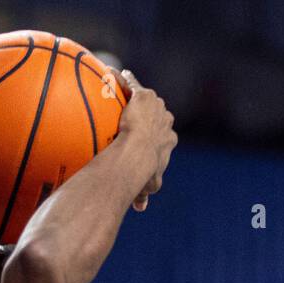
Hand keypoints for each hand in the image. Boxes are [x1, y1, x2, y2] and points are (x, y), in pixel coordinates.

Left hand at [114, 69, 176, 210]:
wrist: (136, 154)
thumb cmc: (140, 172)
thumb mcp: (147, 184)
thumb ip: (144, 193)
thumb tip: (141, 208)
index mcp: (168, 140)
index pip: (164, 136)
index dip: (155, 137)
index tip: (146, 139)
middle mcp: (167, 120)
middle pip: (158, 116)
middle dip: (151, 116)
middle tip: (136, 118)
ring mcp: (156, 107)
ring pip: (146, 100)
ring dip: (138, 97)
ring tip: (127, 93)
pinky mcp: (144, 96)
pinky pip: (132, 86)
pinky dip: (125, 79)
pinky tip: (115, 74)